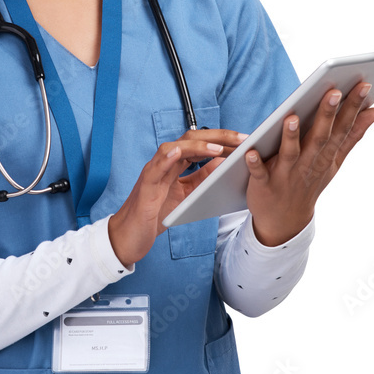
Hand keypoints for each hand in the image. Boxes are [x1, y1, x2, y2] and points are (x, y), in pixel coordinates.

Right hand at [108, 128, 247, 266]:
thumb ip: (201, 178)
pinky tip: (178, 153)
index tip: (245, 140)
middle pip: (190, 139)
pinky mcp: (144, 186)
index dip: (223, 139)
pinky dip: (166, 158)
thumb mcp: (186, 195)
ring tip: (218, 148)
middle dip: (217, 136)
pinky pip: (155, 168)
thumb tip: (222, 162)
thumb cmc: (154, 215)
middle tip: (242, 138)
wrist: (129, 236)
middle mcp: (163, 163)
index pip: (200, 143)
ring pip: (173, 148)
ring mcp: (153, 172)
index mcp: (174, 165)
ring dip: (196, 146)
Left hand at [245, 82, 373, 245]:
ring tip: (292, 117)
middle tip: (334, 92)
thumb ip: (353, 134)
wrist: (285, 221)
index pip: (342, 128)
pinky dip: (255, 164)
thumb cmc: (310, 183)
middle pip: (319, 137)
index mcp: (326, 155)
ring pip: (290, 153)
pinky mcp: (264, 185)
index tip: (363, 85)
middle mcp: (309, 164)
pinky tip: (251, 152)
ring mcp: (287, 175)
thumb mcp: (335, 161)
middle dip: (327, 115)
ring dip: (291, 136)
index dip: (353, 107)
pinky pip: (259, 174)